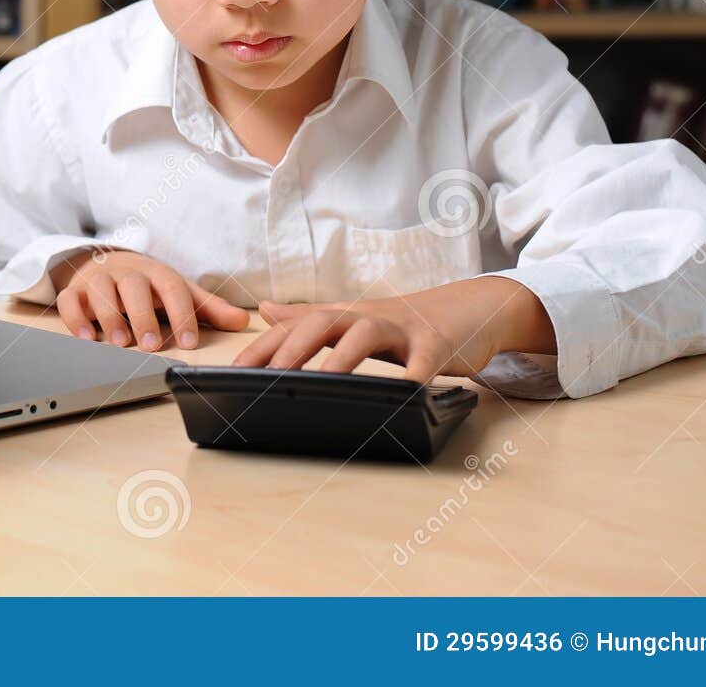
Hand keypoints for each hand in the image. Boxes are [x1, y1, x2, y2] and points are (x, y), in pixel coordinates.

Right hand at [48, 248, 250, 350]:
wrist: (106, 263)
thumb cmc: (148, 285)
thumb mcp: (179, 292)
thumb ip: (209, 309)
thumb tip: (243, 321)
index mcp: (155, 272)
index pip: (171, 288)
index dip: (182, 313)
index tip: (189, 341)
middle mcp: (126, 273)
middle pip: (134, 286)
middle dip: (143, 315)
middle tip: (151, 345)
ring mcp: (99, 280)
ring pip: (101, 290)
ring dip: (110, 316)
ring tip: (120, 343)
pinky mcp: (76, 290)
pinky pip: (70, 300)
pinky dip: (75, 318)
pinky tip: (87, 338)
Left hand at [231, 275, 555, 382]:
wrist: (472, 307)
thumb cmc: (407, 320)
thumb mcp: (354, 316)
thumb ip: (309, 317)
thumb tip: (264, 311)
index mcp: (345, 315)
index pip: (295, 325)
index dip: (264, 345)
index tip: (233, 370)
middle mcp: (368, 316)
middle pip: (324, 322)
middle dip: (292, 348)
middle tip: (267, 377)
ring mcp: (403, 328)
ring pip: (366, 334)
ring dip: (343, 358)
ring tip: (322, 383)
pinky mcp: (437, 344)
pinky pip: (423, 362)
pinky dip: (412, 378)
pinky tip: (401, 397)